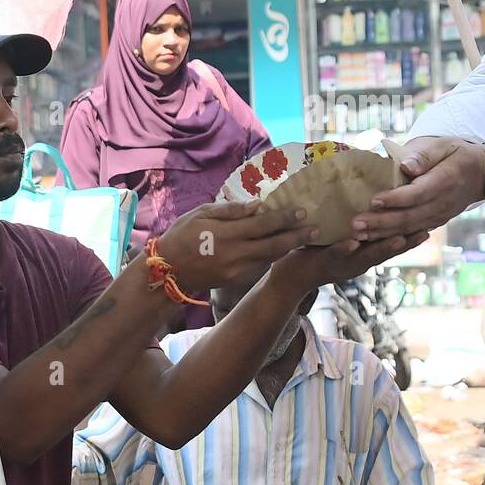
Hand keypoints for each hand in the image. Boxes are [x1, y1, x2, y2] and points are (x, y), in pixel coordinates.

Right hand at [154, 201, 316, 290]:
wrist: (168, 271)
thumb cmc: (182, 235)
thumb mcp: (201, 214)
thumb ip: (231, 210)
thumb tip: (257, 205)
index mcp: (227, 234)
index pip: (263, 225)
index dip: (285, 219)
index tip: (303, 212)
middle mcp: (236, 254)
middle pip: (275, 245)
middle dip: (298, 237)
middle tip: (317, 229)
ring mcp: (237, 270)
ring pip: (270, 258)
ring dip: (289, 248)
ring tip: (306, 237)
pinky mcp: (236, 280)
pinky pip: (260, 266)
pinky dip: (273, 256)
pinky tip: (283, 248)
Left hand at [274, 231, 429, 296]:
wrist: (294, 273)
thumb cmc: (323, 249)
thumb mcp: (347, 236)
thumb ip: (362, 224)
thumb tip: (376, 197)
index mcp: (368, 253)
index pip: (395, 243)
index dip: (413, 237)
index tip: (432, 225)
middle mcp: (361, 261)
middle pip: (388, 251)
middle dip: (408, 243)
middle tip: (426, 231)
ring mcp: (345, 263)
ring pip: (368, 255)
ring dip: (383, 247)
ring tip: (400, 239)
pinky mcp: (325, 261)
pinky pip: (336, 254)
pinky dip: (345, 249)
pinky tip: (353, 242)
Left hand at [351, 136, 484, 239]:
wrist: (480, 173)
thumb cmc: (455, 153)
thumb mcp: (443, 145)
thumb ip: (424, 155)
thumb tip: (405, 166)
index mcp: (445, 180)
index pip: (418, 193)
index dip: (396, 199)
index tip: (374, 200)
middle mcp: (442, 203)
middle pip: (410, 216)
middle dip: (381, 222)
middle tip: (356, 224)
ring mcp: (439, 216)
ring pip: (409, 229)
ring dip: (382, 234)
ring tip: (357, 234)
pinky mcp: (435, 222)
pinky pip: (412, 233)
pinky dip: (392, 237)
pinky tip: (371, 239)